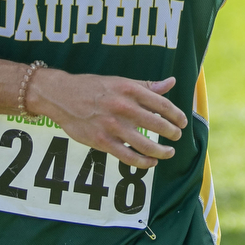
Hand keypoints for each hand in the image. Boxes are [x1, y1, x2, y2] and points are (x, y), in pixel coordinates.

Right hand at [29, 71, 187, 168]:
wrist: (61, 96)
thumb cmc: (94, 87)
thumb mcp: (121, 81)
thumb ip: (147, 85)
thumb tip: (171, 83)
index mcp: (130, 89)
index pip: (162, 105)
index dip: (176, 115)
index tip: (183, 122)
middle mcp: (123, 107)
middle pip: (157, 124)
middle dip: (172, 133)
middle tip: (177, 136)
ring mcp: (112, 126)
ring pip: (145, 144)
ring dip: (161, 151)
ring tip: (168, 152)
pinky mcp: (102, 141)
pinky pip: (127, 156)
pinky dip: (143, 162)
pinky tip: (151, 162)